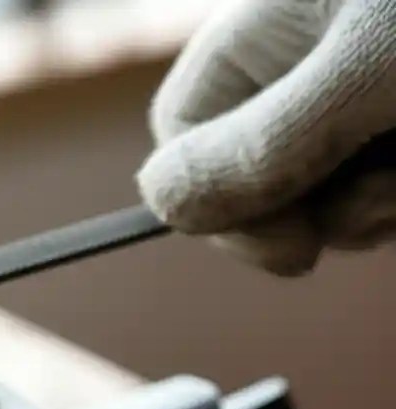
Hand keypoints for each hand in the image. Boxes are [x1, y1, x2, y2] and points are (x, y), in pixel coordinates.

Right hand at [136, 0, 395, 274]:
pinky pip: (367, 194)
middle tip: (377, 205)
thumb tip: (163, 202)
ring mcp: (348, 96)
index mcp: (257, 34)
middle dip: (305, 213)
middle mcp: (294, 64)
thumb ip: (265, 141)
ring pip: (315, 196)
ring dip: (365, 212)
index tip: (293, 248)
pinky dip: (394, 202)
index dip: (222, 202)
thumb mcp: (368, 73)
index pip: (183, 134)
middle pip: (247, 176)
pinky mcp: (389, 124)